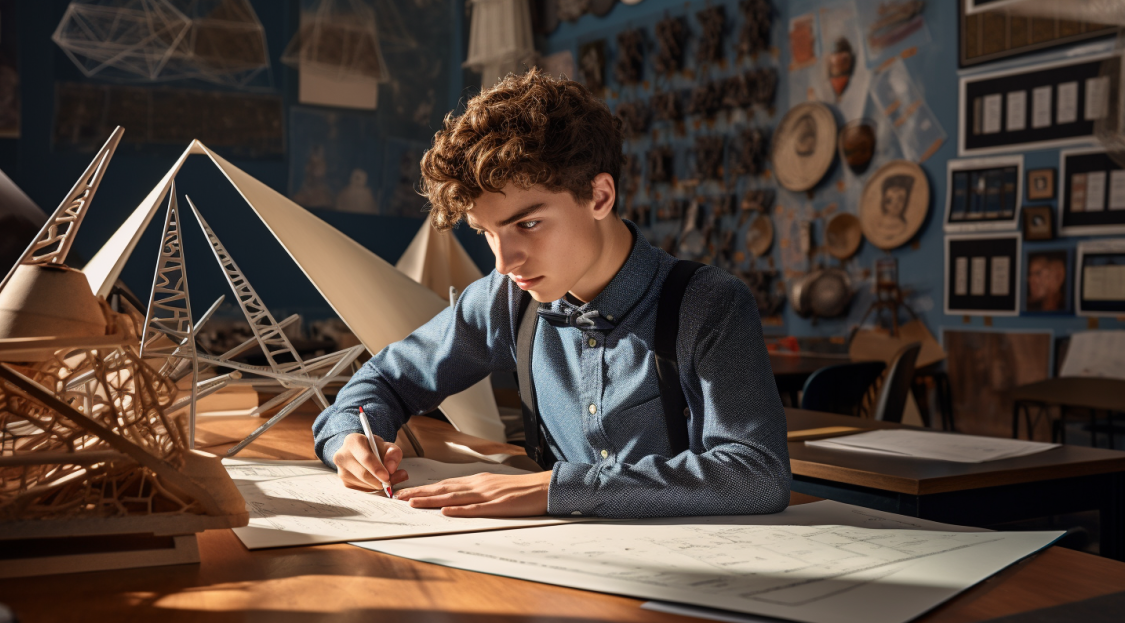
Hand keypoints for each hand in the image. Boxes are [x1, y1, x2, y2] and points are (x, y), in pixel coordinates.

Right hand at [333, 432, 409, 493]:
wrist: (361, 453)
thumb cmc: (375, 448)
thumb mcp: (387, 446)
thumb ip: (393, 453)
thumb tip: (391, 469)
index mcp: (353, 441)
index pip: (365, 458)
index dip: (377, 469)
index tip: (387, 477)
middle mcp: (343, 456)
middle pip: (364, 474)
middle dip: (380, 480)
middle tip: (392, 481)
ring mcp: (342, 471)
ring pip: (364, 484)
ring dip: (378, 485)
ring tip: (387, 479)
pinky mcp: (345, 483)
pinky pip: (363, 490)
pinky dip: (373, 488)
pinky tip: (377, 481)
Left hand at [394, 471, 551, 516]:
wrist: (545, 488)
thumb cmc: (521, 491)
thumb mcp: (494, 488)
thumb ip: (475, 493)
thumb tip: (455, 500)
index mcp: (477, 481)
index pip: (444, 484)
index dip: (423, 488)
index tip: (405, 492)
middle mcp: (478, 485)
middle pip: (444, 489)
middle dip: (420, 493)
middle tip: (398, 497)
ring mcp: (488, 495)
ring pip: (454, 497)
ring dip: (432, 500)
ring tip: (413, 502)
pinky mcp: (499, 506)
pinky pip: (476, 508)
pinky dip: (460, 510)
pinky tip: (446, 511)